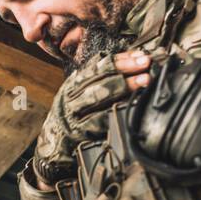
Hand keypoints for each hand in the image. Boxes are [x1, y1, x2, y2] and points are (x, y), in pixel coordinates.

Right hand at [34, 50, 152, 190]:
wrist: (55, 143)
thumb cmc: (73, 116)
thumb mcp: (80, 93)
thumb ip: (99, 79)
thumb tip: (132, 62)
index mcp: (74, 83)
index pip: (98, 66)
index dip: (121, 59)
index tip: (140, 56)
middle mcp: (73, 96)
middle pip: (100, 77)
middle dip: (125, 69)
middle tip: (145, 65)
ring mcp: (76, 114)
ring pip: (99, 95)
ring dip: (124, 87)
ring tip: (143, 81)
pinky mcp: (81, 131)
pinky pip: (100, 119)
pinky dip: (117, 110)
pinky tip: (130, 105)